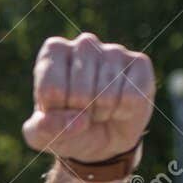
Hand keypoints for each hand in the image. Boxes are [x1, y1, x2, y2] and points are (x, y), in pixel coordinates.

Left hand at [22, 32, 153, 161]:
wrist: (103, 138)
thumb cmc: (67, 127)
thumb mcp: (43, 135)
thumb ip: (42, 129)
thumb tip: (75, 120)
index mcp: (54, 51)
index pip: (51, 89)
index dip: (56, 112)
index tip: (59, 109)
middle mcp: (84, 43)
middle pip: (79, 93)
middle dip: (81, 115)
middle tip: (83, 112)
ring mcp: (114, 50)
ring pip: (106, 96)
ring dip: (102, 114)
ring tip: (100, 110)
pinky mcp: (140, 63)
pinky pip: (131, 97)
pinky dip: (123, 112)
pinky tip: (120, 106)